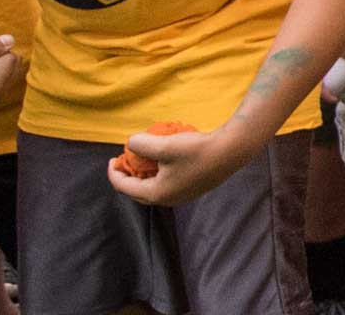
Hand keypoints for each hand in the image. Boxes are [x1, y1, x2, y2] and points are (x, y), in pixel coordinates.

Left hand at [107, 123, 263, 205]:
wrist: (231, 151)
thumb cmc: (196, 150)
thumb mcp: (163, 144)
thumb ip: (140, 144)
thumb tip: (130, 144)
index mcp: (157, 193)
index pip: (124, 187)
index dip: (114, 172)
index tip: (113, 157)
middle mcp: (168, 200)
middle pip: (138, 192)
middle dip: (127, 177)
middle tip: (125, 161)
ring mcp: (182, 196)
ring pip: (153, 189)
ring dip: (143, 176)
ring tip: (142, 160)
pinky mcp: (192, 189)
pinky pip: (166, 186)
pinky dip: (158, 175)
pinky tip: (163, 161)